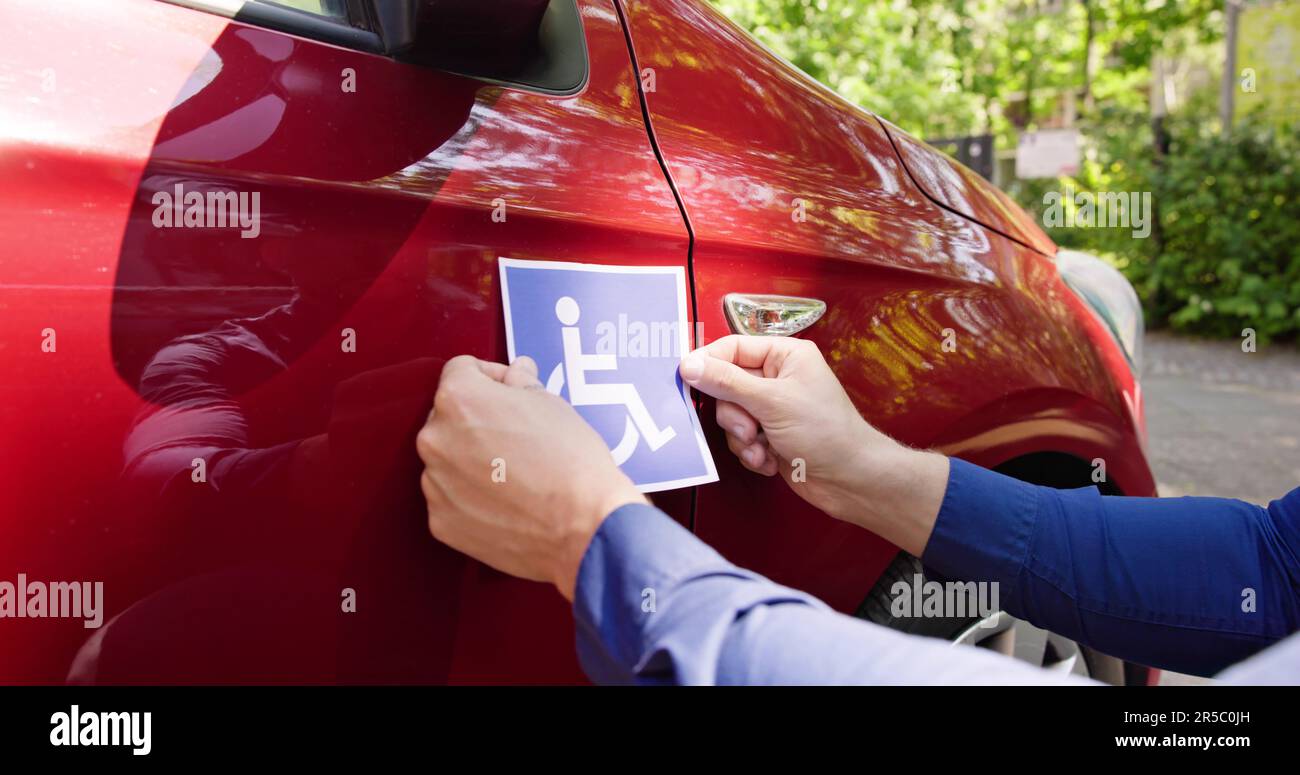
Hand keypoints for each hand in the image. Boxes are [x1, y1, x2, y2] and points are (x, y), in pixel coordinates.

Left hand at [417, 355, 646, 599]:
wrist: (584, 527)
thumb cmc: (571, 460)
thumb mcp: (551, 404)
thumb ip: (520, 383)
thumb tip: (515, 372)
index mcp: (458, 399)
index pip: (461, 371)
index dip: (491, 377)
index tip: (512, 391)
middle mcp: (434, 438)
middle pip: (449, 417)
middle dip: (477, 420)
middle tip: (516, 437)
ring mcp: (434, 484)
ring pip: (448, 460)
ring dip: (471, 460)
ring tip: (514, 474)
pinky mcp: (441, 522)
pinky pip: (451, 499)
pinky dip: (472, 498)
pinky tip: (506, 502)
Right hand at [678, 336, 946, 554]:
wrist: (850, 480)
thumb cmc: (826, 432)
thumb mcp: (771, 401)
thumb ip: (727, 382)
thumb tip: (690, 365)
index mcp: (785, 355)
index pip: (733, 347)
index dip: (708, 362)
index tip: (685, 377)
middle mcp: (778, 378)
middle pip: (726, 385)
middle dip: (733, 413)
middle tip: (748, 428)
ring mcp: (773, 408)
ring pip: (730, 415)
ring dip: (741, 437)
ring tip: (762, 447)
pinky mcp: (770, 436)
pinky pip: (740, 438)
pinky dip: (750, 452)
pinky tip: (769, 460)